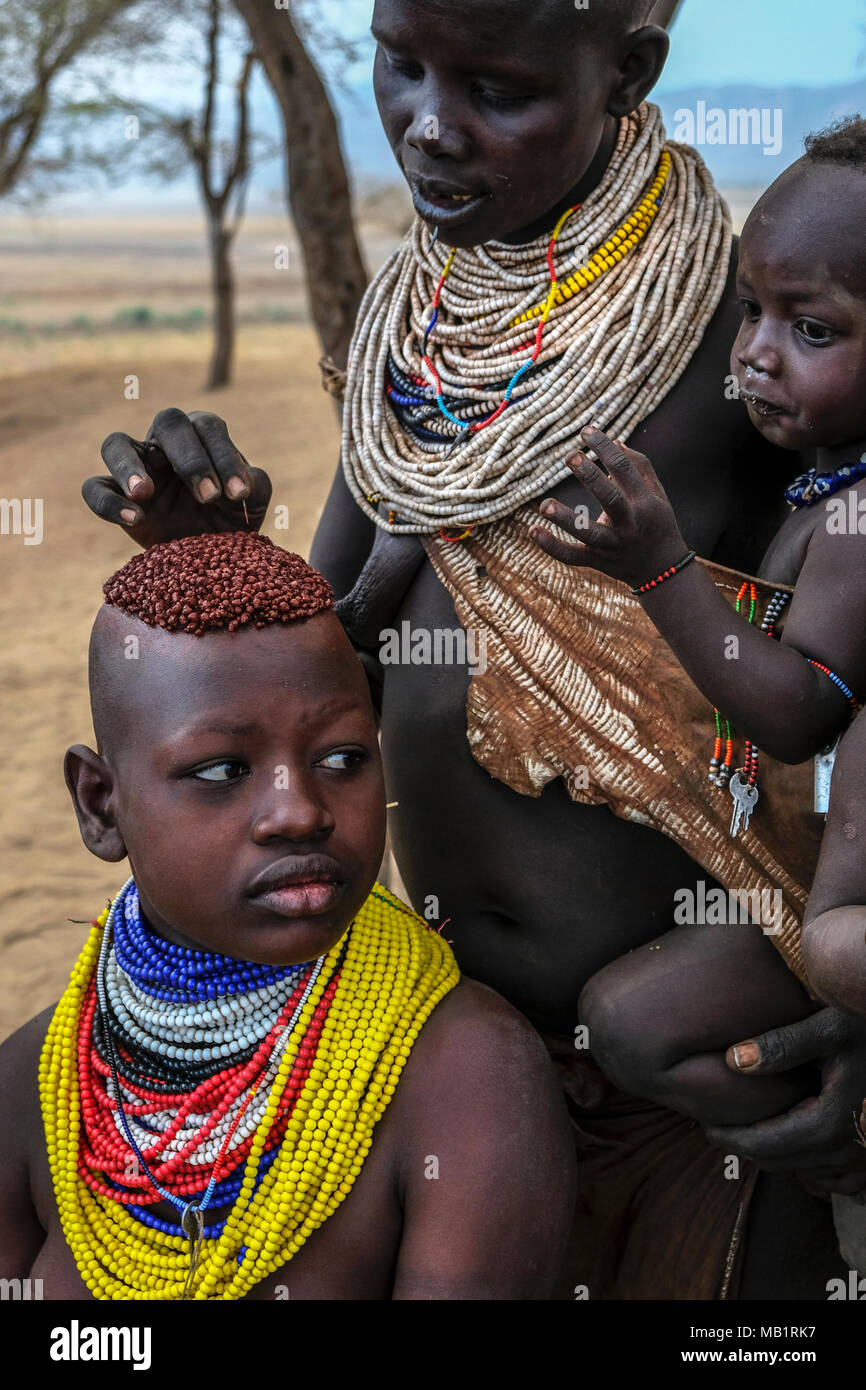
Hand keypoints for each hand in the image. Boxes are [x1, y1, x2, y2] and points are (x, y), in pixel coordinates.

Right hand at [82, 408, 272, 547]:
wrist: (207, 557)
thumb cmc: (229, 519)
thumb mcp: (251, 504)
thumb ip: (255, 484)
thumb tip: (243, 480)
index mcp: (201, 436)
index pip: (208, 427)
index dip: (224, 456)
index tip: (238, 494)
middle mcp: (165, 443)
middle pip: (168, 423)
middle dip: (190, 459)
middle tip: (207, 497)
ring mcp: (136, 467)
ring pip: (115, 443)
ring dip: (129, 466)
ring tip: (146, 494)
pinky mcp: (114, 495)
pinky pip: (94, 488)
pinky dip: (108, 502)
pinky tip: (133, 520)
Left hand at [529, 426, 687, 588]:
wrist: (662, 571)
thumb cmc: (657, 523)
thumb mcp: (657, 494)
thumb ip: (640, 467)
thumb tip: (616, 442)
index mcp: (645, 502)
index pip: (625, 469)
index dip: (605, 447)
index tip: (586, 431)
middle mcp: (630, 523)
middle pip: (610, 498)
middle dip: (590, 477)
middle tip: (571, 456)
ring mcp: (613, 545)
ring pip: (588, 533)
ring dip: (565, 519)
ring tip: (544, 504)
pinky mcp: (598, 561)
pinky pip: (573, 556)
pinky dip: (552, 546)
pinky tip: (532, 530)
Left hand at [704, 1008, 865, 1195]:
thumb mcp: (827, 1026)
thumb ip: (781, 1044)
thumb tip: (733, 1060)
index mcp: (828, 1123)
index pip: (763, 1146)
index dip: (729, 1138)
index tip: (704, 1124)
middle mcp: (848, 1150)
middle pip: (780, 1163)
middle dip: (745, 1147)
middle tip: (717, 1127)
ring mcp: (864, 1160)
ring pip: (804, 1173)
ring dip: (775, 1156)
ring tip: (749, 1131)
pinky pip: (834, 1181)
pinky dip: (810, 1168)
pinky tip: (794, 1142)